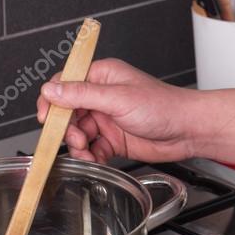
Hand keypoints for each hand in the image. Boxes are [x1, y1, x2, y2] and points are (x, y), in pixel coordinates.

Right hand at [36, 58, 198, 163]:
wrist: (187, 130)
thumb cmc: (163, 106)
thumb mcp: (118, 98)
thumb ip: (82, 95)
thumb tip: (51, 89)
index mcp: (102, 76)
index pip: (65, 83)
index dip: (52, 100)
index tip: (47, 118)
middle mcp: (102, 95)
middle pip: (67, 112)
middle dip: (66, 129)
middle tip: (76, 139)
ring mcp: (107, 118)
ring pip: (77, 133)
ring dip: (77, 145)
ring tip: (87, 151)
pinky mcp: (113, 138)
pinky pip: (91, 148)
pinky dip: (90, 156)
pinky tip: (96, 159)